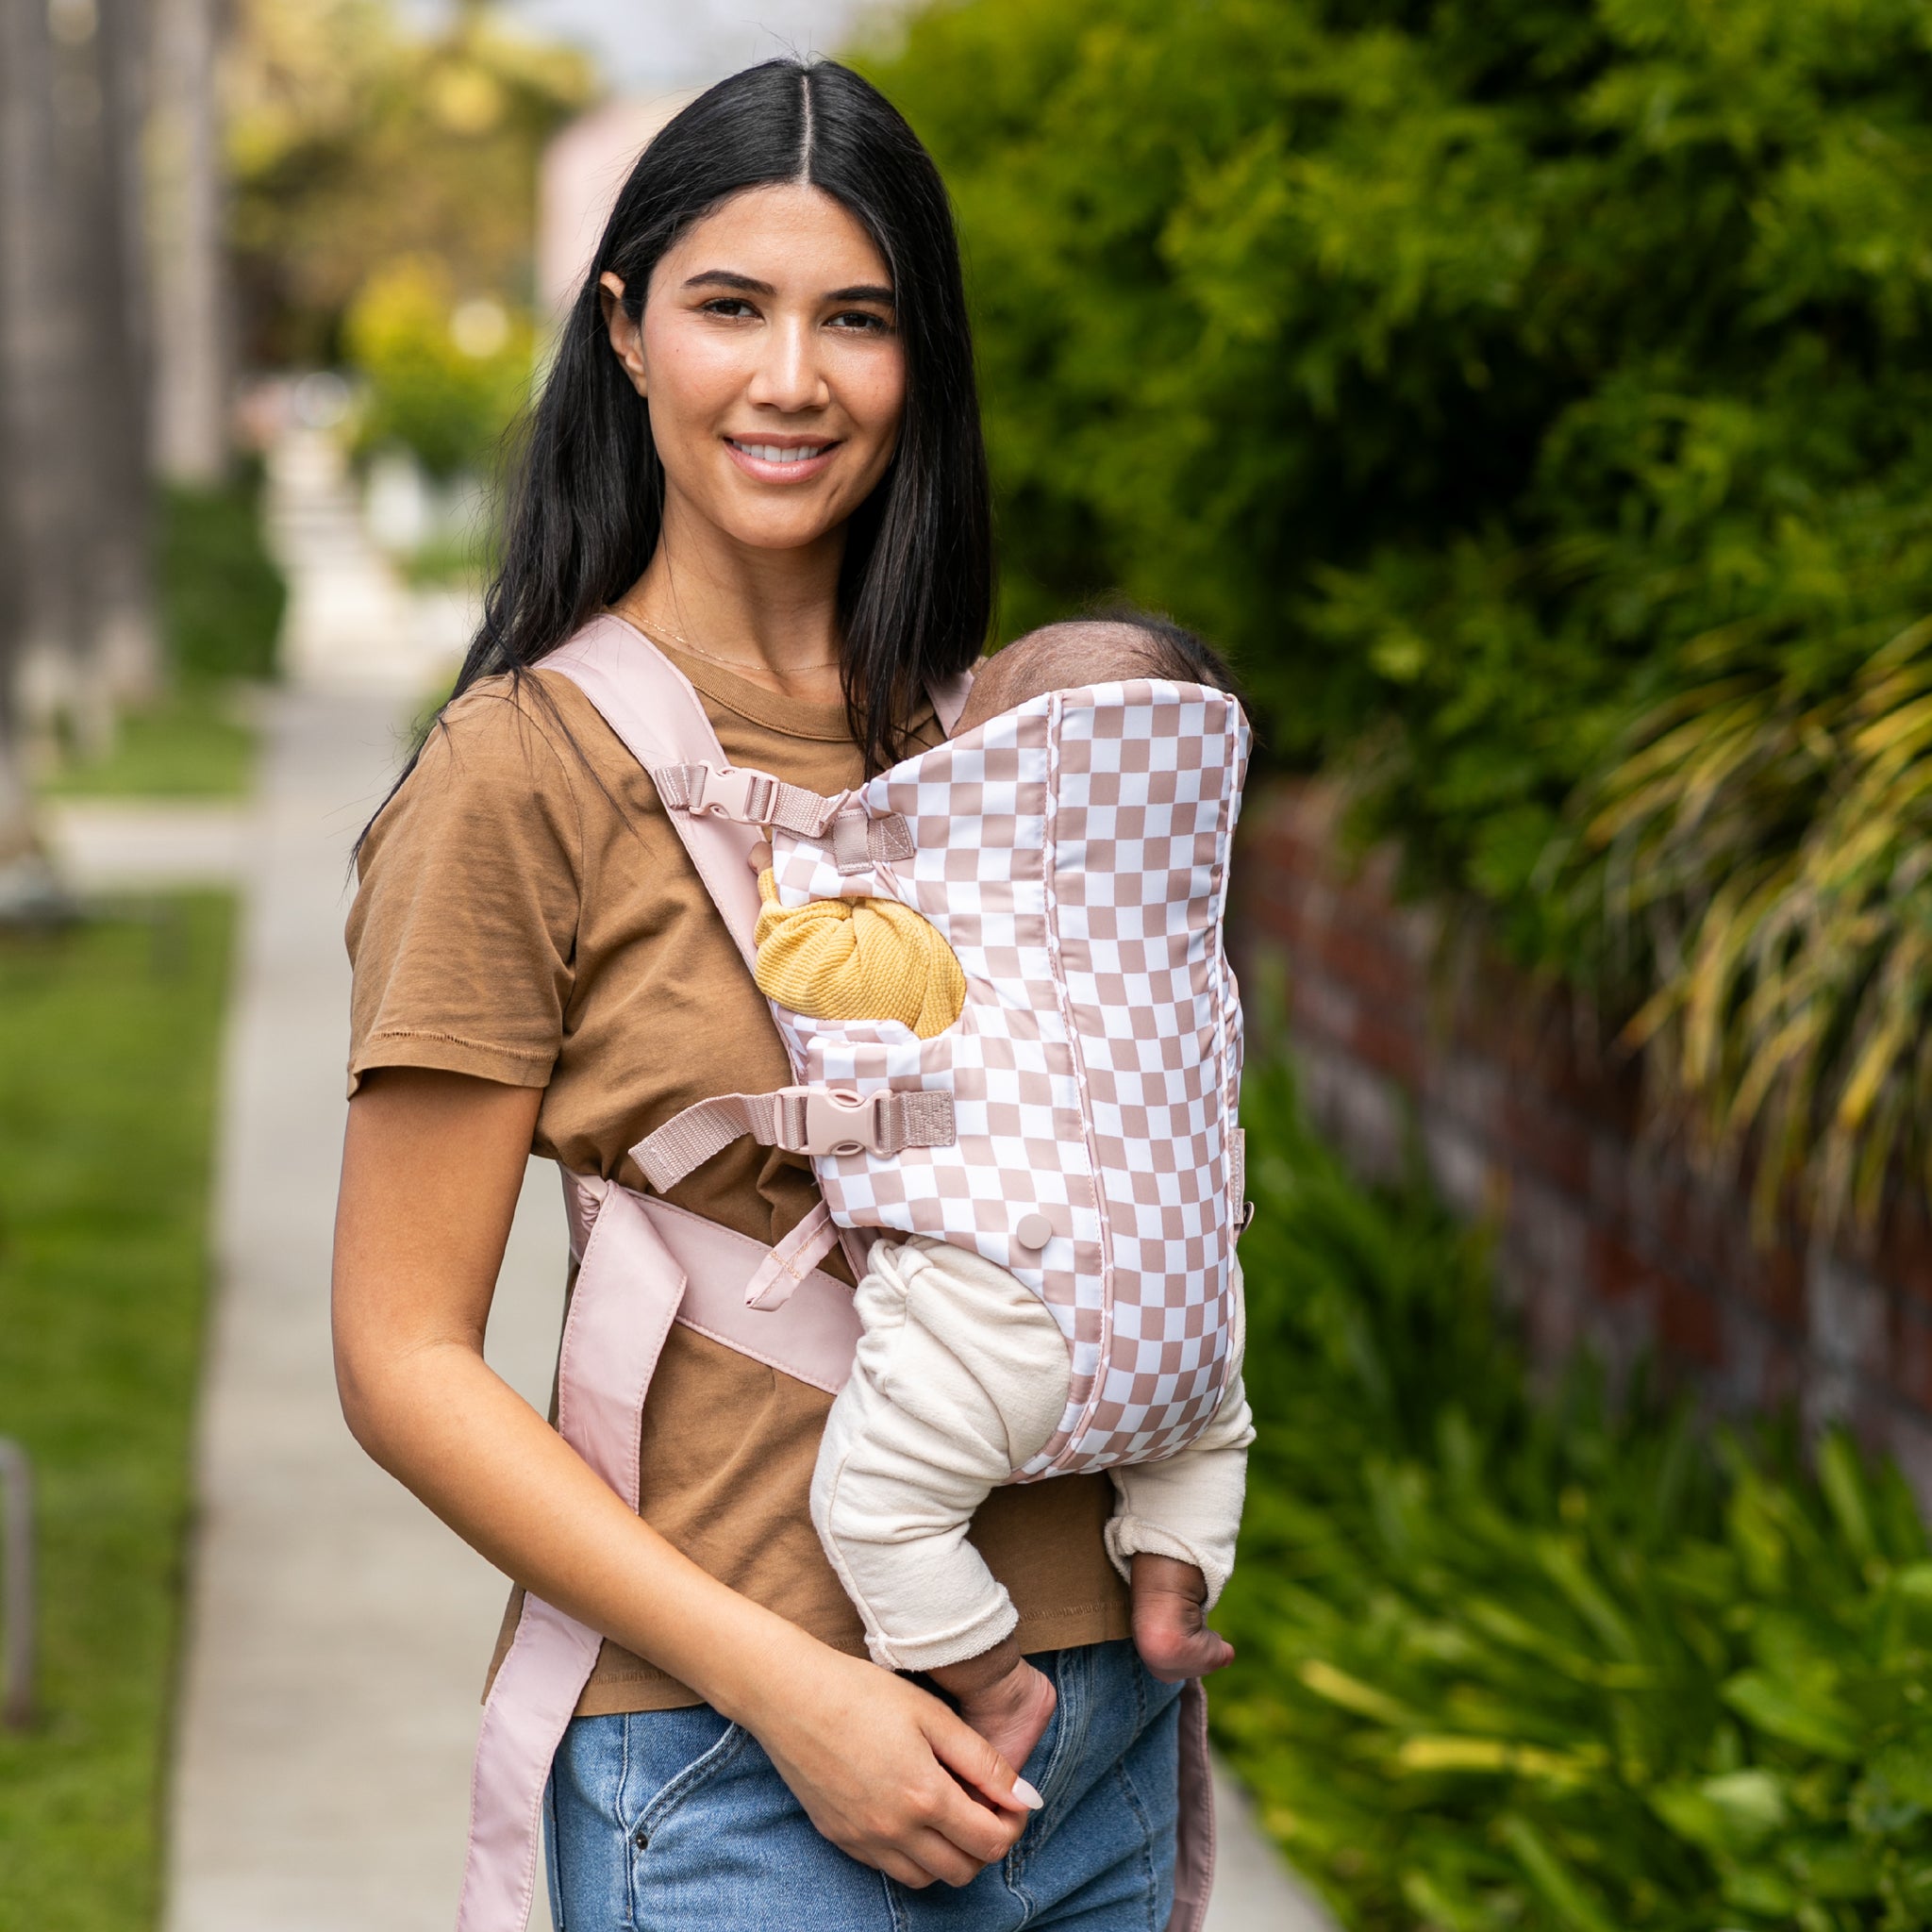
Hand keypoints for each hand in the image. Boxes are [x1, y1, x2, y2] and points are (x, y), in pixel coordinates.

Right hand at [740, 1642, 1038, 1887]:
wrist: (789, 1695)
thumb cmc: (862, 1693)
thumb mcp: (932, 1715)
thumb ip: (984, 1762)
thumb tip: (1026, 1798)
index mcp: (924, 1797)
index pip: (991, 1842)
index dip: (1013, 1824)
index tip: (1012, 1798)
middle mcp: (895, 1831)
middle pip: (963, 1870)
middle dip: (986, 1843)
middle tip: (984, 1803)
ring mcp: (865, 1841)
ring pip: (928, 1878)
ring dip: (951, 1855)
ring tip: (949, 1808)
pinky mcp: (840, 1840)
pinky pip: (891, 1869)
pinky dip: (914, 1855)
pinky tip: (912, 1813)